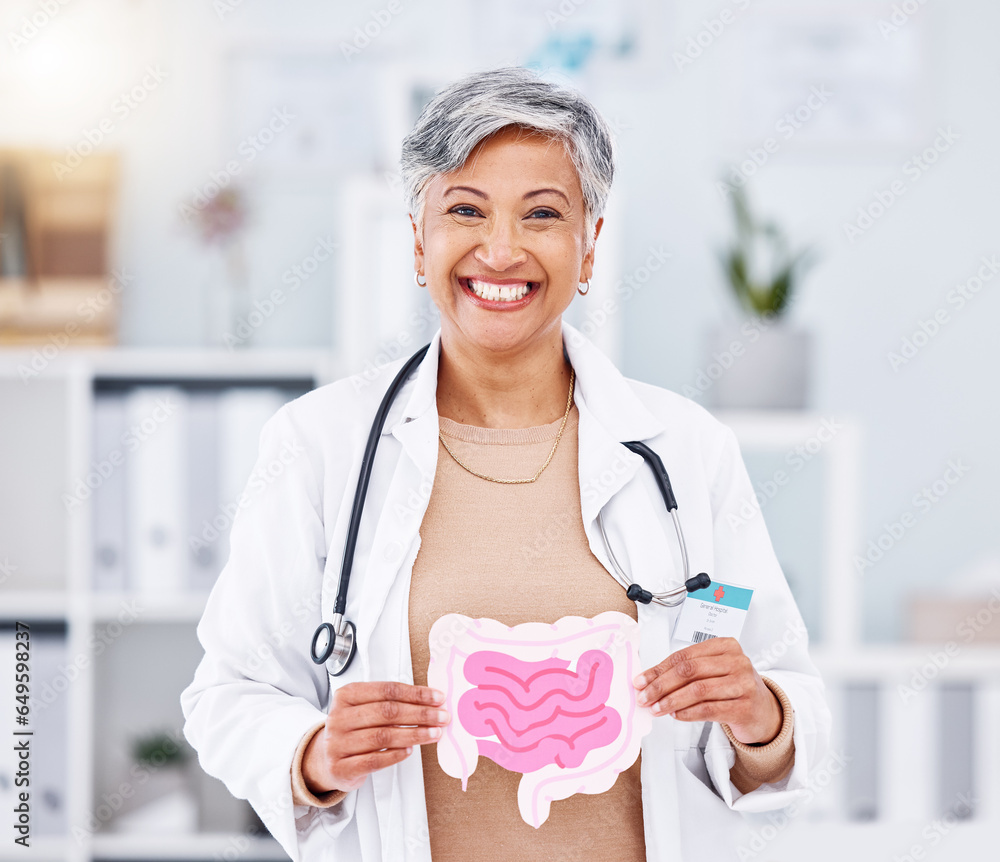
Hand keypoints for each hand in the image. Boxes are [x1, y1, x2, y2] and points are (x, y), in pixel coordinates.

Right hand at [301, 681, 450, 794]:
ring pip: (383, 736)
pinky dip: (396, 754)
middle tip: (442, 717)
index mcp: (347, 695)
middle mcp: (339, 717)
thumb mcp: (364, 708)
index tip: (437, 698)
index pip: (387, 690)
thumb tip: (430, 701)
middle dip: (420, 714)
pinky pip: (375, 760)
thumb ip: (391, 702)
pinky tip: (411, 750)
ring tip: (434, 734)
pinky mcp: (341, 767)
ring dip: (414, 734)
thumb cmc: (352, 730)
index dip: (416, 694)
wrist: (323, 759)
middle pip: (387, 712)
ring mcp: (337, 744)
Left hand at [632, 637, 781, 744]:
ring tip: (657, 709)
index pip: (684, 655)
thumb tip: (648, 680)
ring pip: (698, 690)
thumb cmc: (733, 687)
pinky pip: (710, 709)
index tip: (641, 681)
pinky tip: (676, 715)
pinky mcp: (745, 707)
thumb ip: (686, 672)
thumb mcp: (713, 671)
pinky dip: (688, 713)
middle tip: (645, 697)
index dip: (659, 668)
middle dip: (661, 685)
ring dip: (672, 701)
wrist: (764, 711)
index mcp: (726, 646)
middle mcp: (737, 661)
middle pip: (690, 671)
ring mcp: (744, 684)